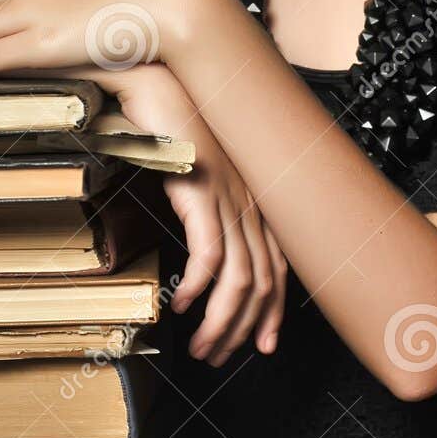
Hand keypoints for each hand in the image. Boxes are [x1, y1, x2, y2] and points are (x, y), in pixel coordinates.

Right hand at [87, 61, 287, 365]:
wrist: (159, 79)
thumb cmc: (173, 123)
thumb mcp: (197, 170)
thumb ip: (205, 205)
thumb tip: (200, 244)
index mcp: (254, 197)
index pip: (277, 267)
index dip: (272, 312)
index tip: (261, 345)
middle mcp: (251, 200)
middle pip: (263, 281)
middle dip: (245, 328)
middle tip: (221, 358)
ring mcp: (230, 195)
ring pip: (240, 277)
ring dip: (221, 320)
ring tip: (201, 347)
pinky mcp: (203, 189)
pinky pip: (209, 252)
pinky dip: (198, 287)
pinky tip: (180, 304)